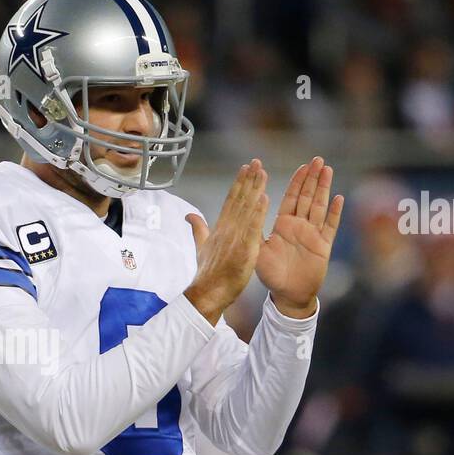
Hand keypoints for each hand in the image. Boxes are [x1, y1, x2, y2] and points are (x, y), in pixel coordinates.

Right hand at [184, 160, 267, 325]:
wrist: (207, 292)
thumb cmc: (206, 273)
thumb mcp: (201, 247)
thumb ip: (198, 229)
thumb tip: (188, 215)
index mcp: (219, 228)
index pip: (231, 200)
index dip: (239, 183)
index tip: (246, 168)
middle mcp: (226, 229)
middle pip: (239, 199)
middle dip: (248, 180)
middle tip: (257, 162)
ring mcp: (234, 238)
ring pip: (246, 209)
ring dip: (255, 189)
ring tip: (263, 172)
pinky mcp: (243, 249)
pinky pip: (252, 227)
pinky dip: (258, 212)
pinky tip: (264, 198)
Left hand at [256, 157, 344, 317]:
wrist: (287, 294)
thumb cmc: (271, 274)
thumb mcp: (257, 250)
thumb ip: (253, 230)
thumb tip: (243, 211)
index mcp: (283, 225)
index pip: (291, 198)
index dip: (297, 182)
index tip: (302, 165)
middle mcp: (299, 226)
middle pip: (308, 197)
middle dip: (313, 178)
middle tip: (318, 159)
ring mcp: (313, 234)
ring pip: (320, 206)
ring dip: (324, 188)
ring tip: (328, 170)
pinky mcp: (323, 246)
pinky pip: (330, 227)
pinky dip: (335, 213)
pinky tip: (339, 198)